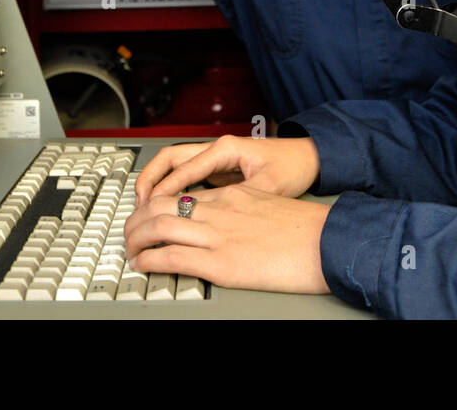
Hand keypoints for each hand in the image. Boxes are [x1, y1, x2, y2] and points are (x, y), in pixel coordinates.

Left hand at [124, 184, 330, 293]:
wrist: (327, 243)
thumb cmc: (306, 230)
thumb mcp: (269, 205)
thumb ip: (243, 209)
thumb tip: (228, 224)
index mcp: (232, 196)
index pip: (180, 192)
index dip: (155, 204)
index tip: (146, 216)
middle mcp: (219, 210)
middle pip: (161, 205)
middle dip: (137, 220)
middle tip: (129, 234)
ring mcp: (218, 235)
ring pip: (159, 227)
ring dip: (136, 239)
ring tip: (130, 250)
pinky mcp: (222, 263)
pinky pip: (172, 257)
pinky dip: (150, 260)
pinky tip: (143, 265)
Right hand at [134, 134, 319, 205]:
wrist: (310, 156)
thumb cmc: (293, 166)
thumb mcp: (270, 187)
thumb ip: (243, 200)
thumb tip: (217, 219)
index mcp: (226, 148)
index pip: (185, 167)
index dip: (165, 189)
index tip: (150, 208)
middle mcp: (217, 149)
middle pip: (170, 159)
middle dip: (150, 180)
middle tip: (138, 205)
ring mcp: (216, 157)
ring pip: (175, 165)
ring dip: (158, 183)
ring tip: (145, 207)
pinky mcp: (219, 168)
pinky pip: (186, 176)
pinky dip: (172, 188)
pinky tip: (166, 208)